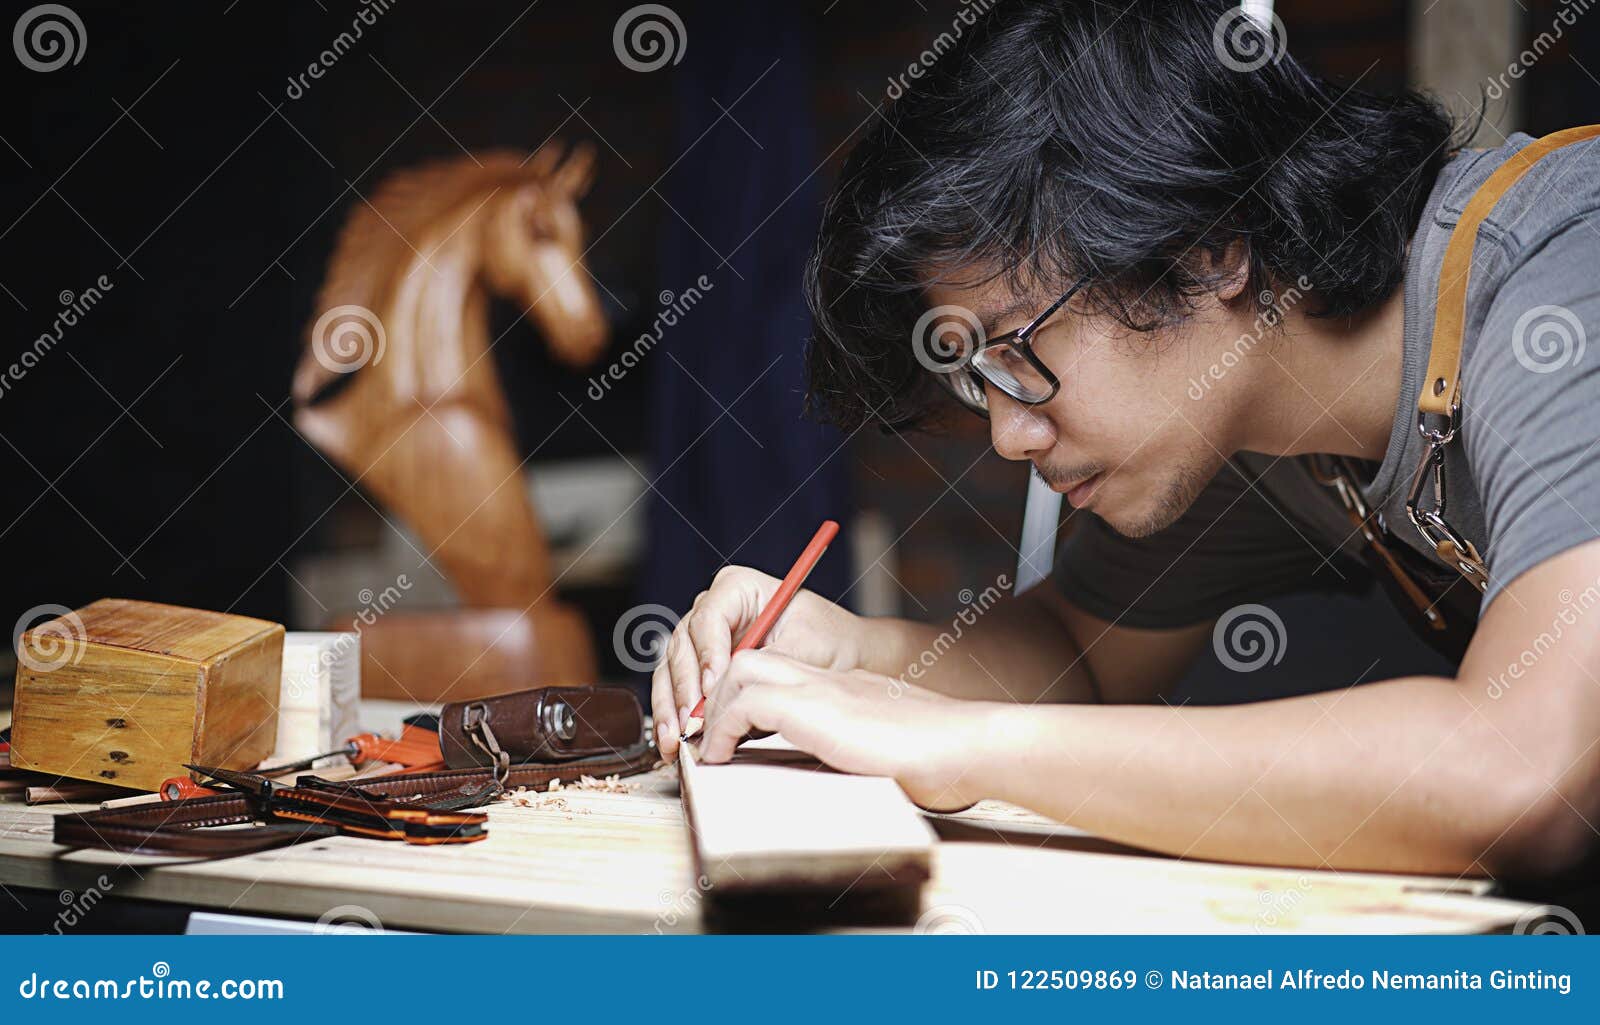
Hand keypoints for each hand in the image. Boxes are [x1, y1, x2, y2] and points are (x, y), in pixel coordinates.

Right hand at [651, 566, 867, 759]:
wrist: (840, 660)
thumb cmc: (829, 641)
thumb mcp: (806, 646)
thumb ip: (768, 661)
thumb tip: (733, 684)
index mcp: (738, 588)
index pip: (709, 618)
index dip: (708, 654)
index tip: (713, 686)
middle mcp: (713, 609)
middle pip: (683, 645)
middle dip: (685, 687)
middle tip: (692, 720)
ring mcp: (702, 639)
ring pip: (672, 669)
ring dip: (670, 706)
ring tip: (676, 737)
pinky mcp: (700, 669)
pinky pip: (675, 689)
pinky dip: (672, 715)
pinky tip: (673, 739)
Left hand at [695, 649, 991, 811]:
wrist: (963, 745)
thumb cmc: (938, 758)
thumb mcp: (882, 749)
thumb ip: (852, 750)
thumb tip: (834, 777)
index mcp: (841, 687)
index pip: (774, 670)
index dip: (739, 698)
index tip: (726, 737)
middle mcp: (826, 679)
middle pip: (747, 661)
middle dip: (715, 698)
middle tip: (705, 739)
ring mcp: (819, 687)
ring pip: (738, 670)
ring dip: (713, 710)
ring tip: (710, 749)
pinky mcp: (814, 707)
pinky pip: (745, 702)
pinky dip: (722, 729)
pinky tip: (722, 758)